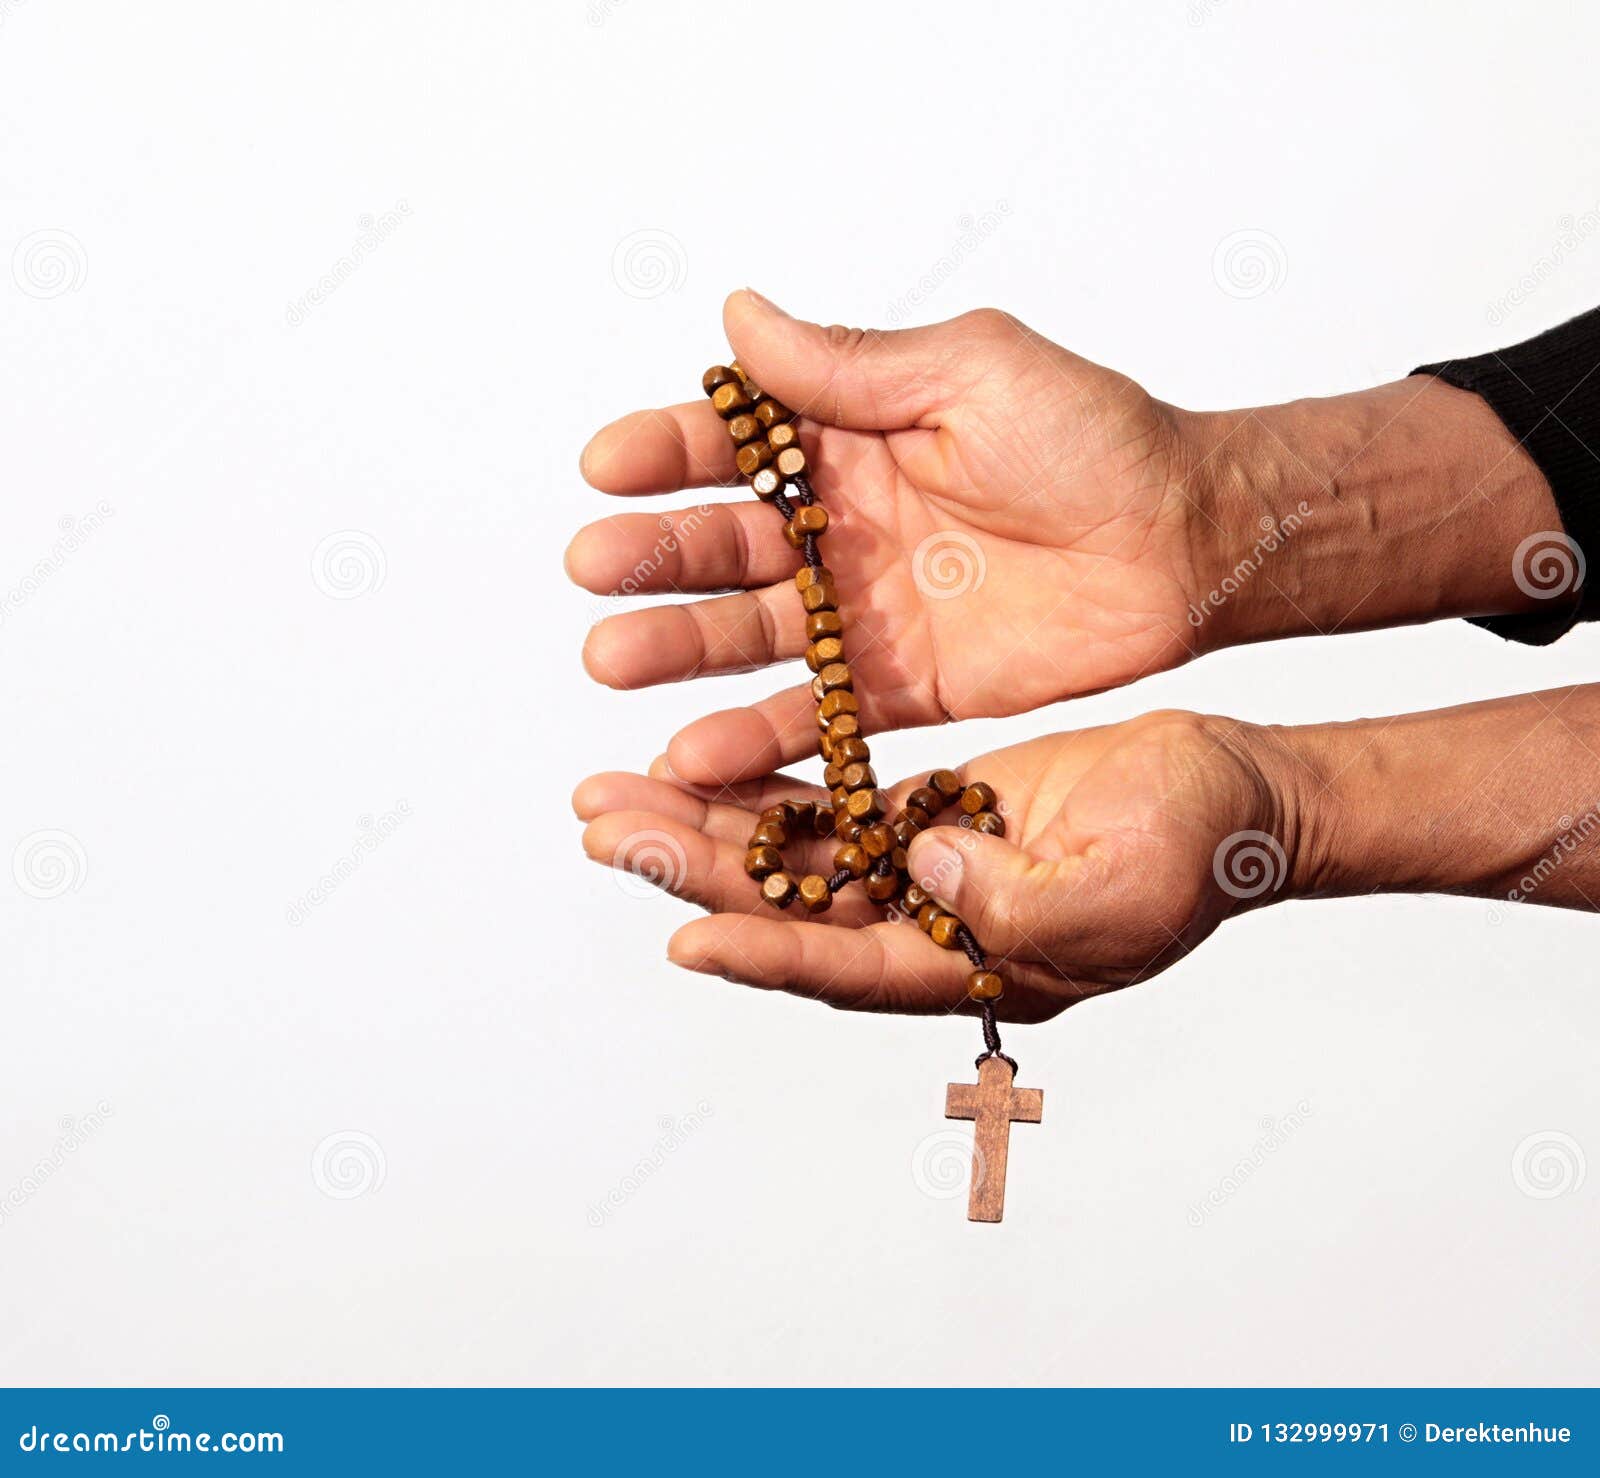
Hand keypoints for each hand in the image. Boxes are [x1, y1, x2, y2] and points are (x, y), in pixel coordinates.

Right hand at [567, 293, 1558, 787]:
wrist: (1185, 544)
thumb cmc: (1093, 438)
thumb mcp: (970, 374)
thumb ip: (849, 366)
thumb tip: (736, 314)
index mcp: (849, 439)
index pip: (734, 442)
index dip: (667, 453)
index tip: (607, 470)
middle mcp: (838, 527)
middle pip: (724, 543)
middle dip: (656, 557)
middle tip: (596, 571)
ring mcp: (859, 612)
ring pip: (750, 634)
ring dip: (680, 648)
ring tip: (613, 662)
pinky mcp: (894, 688)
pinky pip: (812, 714)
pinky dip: (754, 735)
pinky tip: (695, 750)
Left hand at [573, 710, 1292, 1022]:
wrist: (1228, 791)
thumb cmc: (1202, 844)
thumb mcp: (1127, 882)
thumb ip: (1022, 898)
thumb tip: (920, 871)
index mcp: (982, 963)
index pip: (854, 967)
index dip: (770, 956)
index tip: (684, 937)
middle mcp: (934, 928)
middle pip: (792, 909)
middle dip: (696, 873)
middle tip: (608, 831)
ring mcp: (926, 870)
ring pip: (794, 857)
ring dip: (706, 828)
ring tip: (617, 797)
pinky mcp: (928, 810)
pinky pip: (830, 805)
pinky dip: (765, 788)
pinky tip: (699, 764)